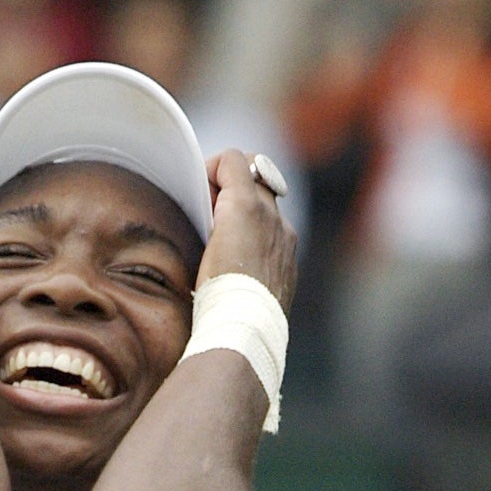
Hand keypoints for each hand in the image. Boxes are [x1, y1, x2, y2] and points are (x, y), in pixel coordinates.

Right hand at [198, 148, 295, 308]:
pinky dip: (260, 235)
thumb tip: (214, 199)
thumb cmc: (216, 292)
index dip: (212, 168)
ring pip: (267, 204)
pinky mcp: (290, 259)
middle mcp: (271, 215)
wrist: (244, 331)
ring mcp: (285, 237)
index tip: (200, 190)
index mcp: (246, 206)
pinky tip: (243, 260)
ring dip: (248, 210)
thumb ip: (213, 209)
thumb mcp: (200, 243)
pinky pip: (276, 232)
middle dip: (233, 184)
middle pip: (255, 174)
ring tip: (227, 237)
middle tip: (212, 209)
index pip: (233, 159)